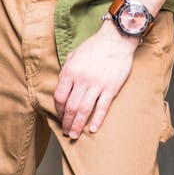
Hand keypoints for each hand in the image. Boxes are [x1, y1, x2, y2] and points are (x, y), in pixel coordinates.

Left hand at [53, 21, 138, 139]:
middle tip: (66, 132)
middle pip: (71, 107)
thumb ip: (66, 70)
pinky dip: (97, 120)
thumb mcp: (74, 54)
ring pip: (84, 110)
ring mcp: (97, 84)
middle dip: (67, 122)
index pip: (59, 97)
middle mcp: (82, 79)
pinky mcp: (111, 88)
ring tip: (75, 135)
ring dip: (78, 125)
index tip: (60, 117)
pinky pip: (102, 108)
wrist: (116, 39)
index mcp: (71, 71)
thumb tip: (62, 84)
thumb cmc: (94, 46)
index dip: (58, 110)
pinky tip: (92, 129)